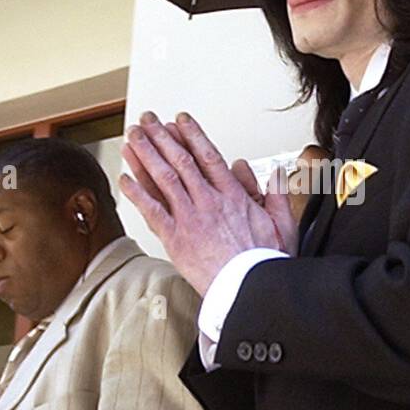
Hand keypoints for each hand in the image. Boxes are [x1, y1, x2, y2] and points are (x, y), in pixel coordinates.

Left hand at [120, 112, 296, 294]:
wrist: (248, 288)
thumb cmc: (264, 262)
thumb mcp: (283, 224)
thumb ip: (277, 194)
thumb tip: (274, 174)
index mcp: (233, 196)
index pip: (208, 156)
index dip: (191, 135)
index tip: (179, 121)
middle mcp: (208, 201)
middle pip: (180, 161)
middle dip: (161, 137)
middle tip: (147, 122)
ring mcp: (190, 218)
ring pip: (163, 178)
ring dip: (145, 155)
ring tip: (133, 138)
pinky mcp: (175, 238)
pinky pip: (151, 211)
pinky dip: (136, 193)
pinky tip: (125, 179)